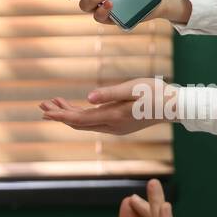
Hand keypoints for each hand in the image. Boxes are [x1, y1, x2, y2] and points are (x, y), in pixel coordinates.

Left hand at [39, 76, 177, 135]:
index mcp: (112, 116)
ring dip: (68, 114)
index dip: (59, 115)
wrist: (175, 106)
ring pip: (84, 123)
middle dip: (58, 114)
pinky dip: (80, 114)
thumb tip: (88, 98)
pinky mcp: (119, 124)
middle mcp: (111, 126)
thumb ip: (110, 93)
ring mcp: (114, 127)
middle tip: (41, 105)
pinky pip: (93, 122)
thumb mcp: (133, 88)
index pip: (78, 118)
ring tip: (52, 103)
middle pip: (77, 123)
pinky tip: (75, 107)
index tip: (44, 110)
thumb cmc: (156, 93)